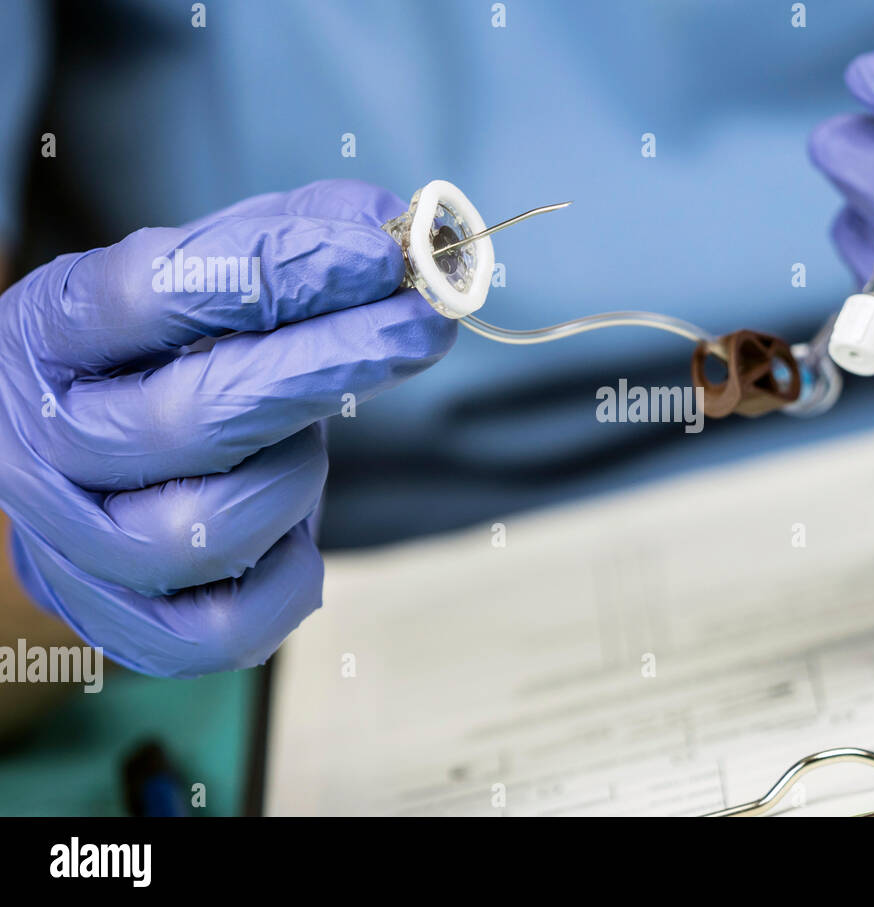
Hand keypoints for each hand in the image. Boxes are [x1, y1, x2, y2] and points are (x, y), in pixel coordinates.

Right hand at [0, 179, 454, 675]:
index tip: (381, 254)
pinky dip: (290, 577)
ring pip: (208, 526)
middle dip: (326, 366)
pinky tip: (296, 529)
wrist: (105, 472)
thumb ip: (302, 238)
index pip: (148, 293)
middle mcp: (37, 446)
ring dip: (295, 475)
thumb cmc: (176, 358)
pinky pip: (230, 627)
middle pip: (191, 417)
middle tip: (419, 326)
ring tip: (309, 441)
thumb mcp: (216, 278)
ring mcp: (74, 548)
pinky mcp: (127, 627)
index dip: (274, 270)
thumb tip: (418, 230)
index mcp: (46, 335)